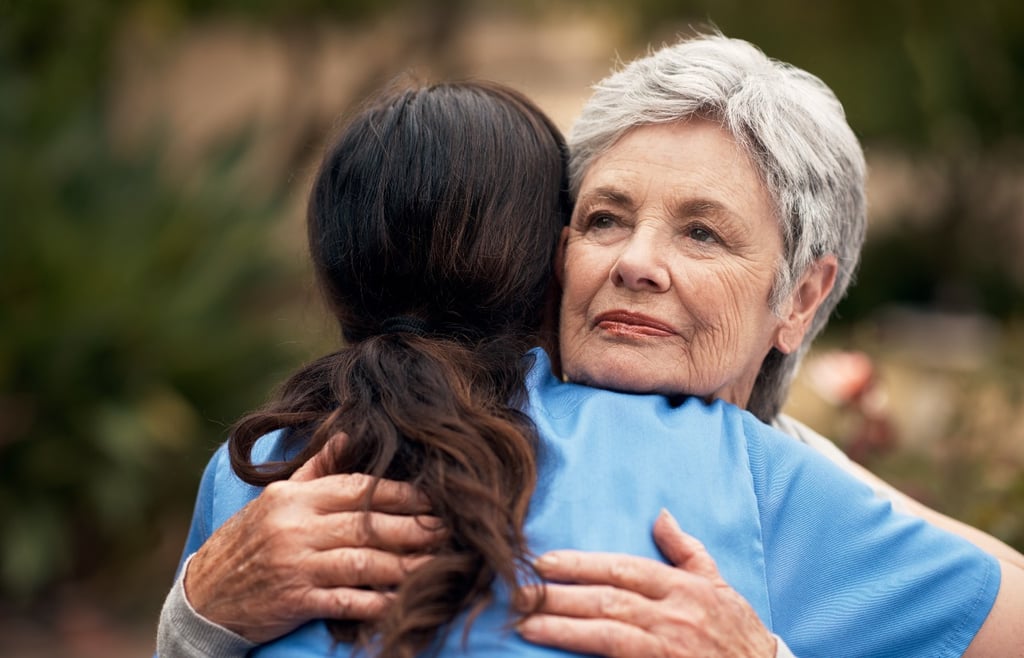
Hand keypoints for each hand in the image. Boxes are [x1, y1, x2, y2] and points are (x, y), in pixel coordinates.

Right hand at [184, 434, 441, 642]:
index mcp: (294, 497)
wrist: (204, 596)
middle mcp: (295, 527)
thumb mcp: (276, 498)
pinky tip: (402, 600)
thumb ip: (316, 468)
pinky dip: (377, 602)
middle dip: (414, 528)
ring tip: (438, 564)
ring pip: (363, 562)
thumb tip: (348, 435)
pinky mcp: (295, 601)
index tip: (434, 498)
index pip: (357, 488)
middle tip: (448, 530)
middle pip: (367, 524)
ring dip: (406, 565)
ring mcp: (295, 565)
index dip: (401, 494)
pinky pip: (346, 600)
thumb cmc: (248, 541)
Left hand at [517, 510, 775, 657]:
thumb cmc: (739, 634)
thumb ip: (687, 551)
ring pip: (609, 634)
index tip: (543, 562)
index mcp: (684, 588)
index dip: (581, 564)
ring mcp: (671, 649)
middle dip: (559, 595)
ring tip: (525, 624)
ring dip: (563, 628)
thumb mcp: (720, 585)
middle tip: (517, 591)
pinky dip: (590, 657)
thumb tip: (660, 515)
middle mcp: (677, 616)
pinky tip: (560, 654)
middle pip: (608, 600)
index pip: (623, 569)